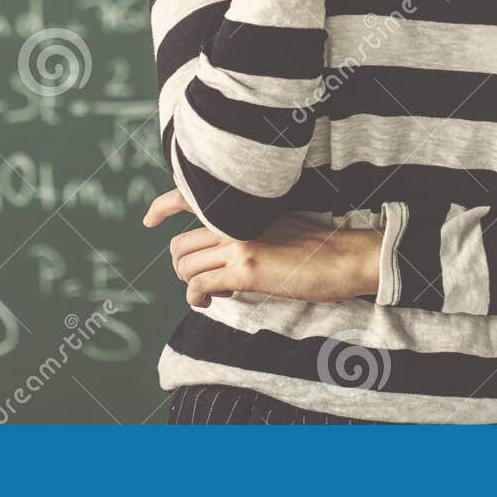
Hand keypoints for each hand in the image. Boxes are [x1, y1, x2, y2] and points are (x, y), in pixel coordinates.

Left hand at [143, 189, 381, 307]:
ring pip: (184, 265)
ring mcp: (238, 244)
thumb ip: (247, 230)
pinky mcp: (246, 270)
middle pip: (179, 243)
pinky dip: (198, 298)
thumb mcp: (277, 225)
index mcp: (242, 208)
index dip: (162, 206)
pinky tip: (214, 300)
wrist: (347, 256)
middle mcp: (234, 221)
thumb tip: (223, 254)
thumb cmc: (318, 246)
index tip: (149, 219)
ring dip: (191, 283)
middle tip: (203, 279)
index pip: (189, 196)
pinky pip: (199, 285)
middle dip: (183, 266)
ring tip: (214, 291)